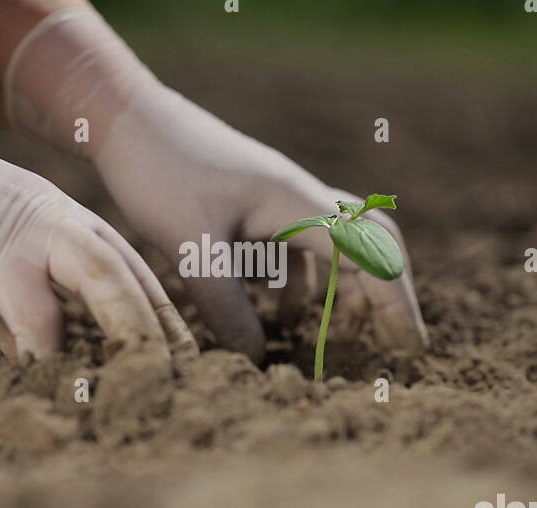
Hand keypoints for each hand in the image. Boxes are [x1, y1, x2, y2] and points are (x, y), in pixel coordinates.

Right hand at [0, 44, 195, 381]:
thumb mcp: (24, 215)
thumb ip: (53, 268)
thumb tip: (77, 335)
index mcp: (66, 219)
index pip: (131, 270)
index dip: (164, 319)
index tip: (188, 362)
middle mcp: (41, 233)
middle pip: (107, 281)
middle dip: (138, 335)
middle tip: (155, 383)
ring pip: (41, 319)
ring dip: (56, 365)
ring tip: (66, 403)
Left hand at [1, 9, 428, 361]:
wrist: (127, 119)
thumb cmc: (159, 171)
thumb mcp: (190, 246)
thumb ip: (226, 306)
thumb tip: (257, 359)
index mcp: (298, 203)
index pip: (370, 255)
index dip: (395, 304)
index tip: (409, 349)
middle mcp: (300, 199)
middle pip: (368, 247)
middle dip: (382, 297)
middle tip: (385, 346)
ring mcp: (280, 202)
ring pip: (332, 251)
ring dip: (338, 294)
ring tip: (327, 342)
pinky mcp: (256, 208)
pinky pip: (296, 251)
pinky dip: (297, 285)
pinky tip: (276, 316)